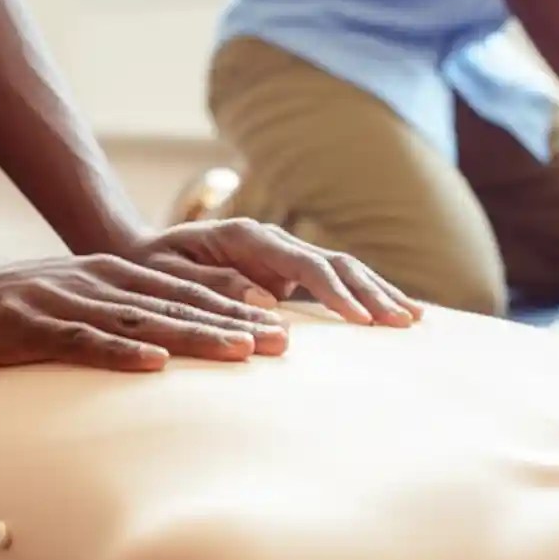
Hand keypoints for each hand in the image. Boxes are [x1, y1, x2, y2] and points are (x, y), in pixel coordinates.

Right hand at [0, 254, 291, 373]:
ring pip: (143, 321)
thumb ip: (132, 310)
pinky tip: (152, 365)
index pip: (190, 290)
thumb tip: (183, 338)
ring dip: (194, 335)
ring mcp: (68, 301)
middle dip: (234, 322)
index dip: (237, 305)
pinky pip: (82, 342)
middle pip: (179, 304)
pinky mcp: (32, 326)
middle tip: (281, 341)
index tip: (283, 323)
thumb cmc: (25, 305)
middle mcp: (103, 281)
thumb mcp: (87, 297)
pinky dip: (119, 353)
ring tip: (238, 350)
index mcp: (120, 274)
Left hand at [131, 219, 424, 327]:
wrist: (143, 254)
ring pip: (344, 268)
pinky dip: (366, 296)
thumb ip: (214, 284)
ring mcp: (285, 256)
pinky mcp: (290, 273)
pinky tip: (394, 312)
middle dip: (372, 293)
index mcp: (246, 236)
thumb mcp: (168, 277)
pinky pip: (336, 282)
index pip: (303, 263)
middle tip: (403, 323)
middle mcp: (274, 241)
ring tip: (415, 319)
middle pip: (335, 262)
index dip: (335, 292)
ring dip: (379, 292)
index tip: (361, 320)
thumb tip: (265, 300)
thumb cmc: (150, 269)